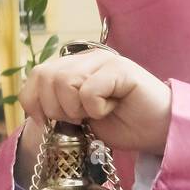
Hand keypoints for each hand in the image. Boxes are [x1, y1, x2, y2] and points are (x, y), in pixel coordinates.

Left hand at [18, 48, 171, 155]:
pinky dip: (96, 109)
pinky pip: (89, 90)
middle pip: (45, 77)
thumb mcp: (77, 120)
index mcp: (71, 68)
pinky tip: (112, 108)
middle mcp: (85, 59)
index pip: (35, 76)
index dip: (33, 102)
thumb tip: (34, 112)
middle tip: (79, 120)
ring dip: (76, 109)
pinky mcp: (120, 68)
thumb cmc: (120, 124)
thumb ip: (55, 109)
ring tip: (96, 113)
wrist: (156, 130)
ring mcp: (102, 60)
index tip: (48, 122)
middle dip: (56, 109)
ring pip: (65, 82)